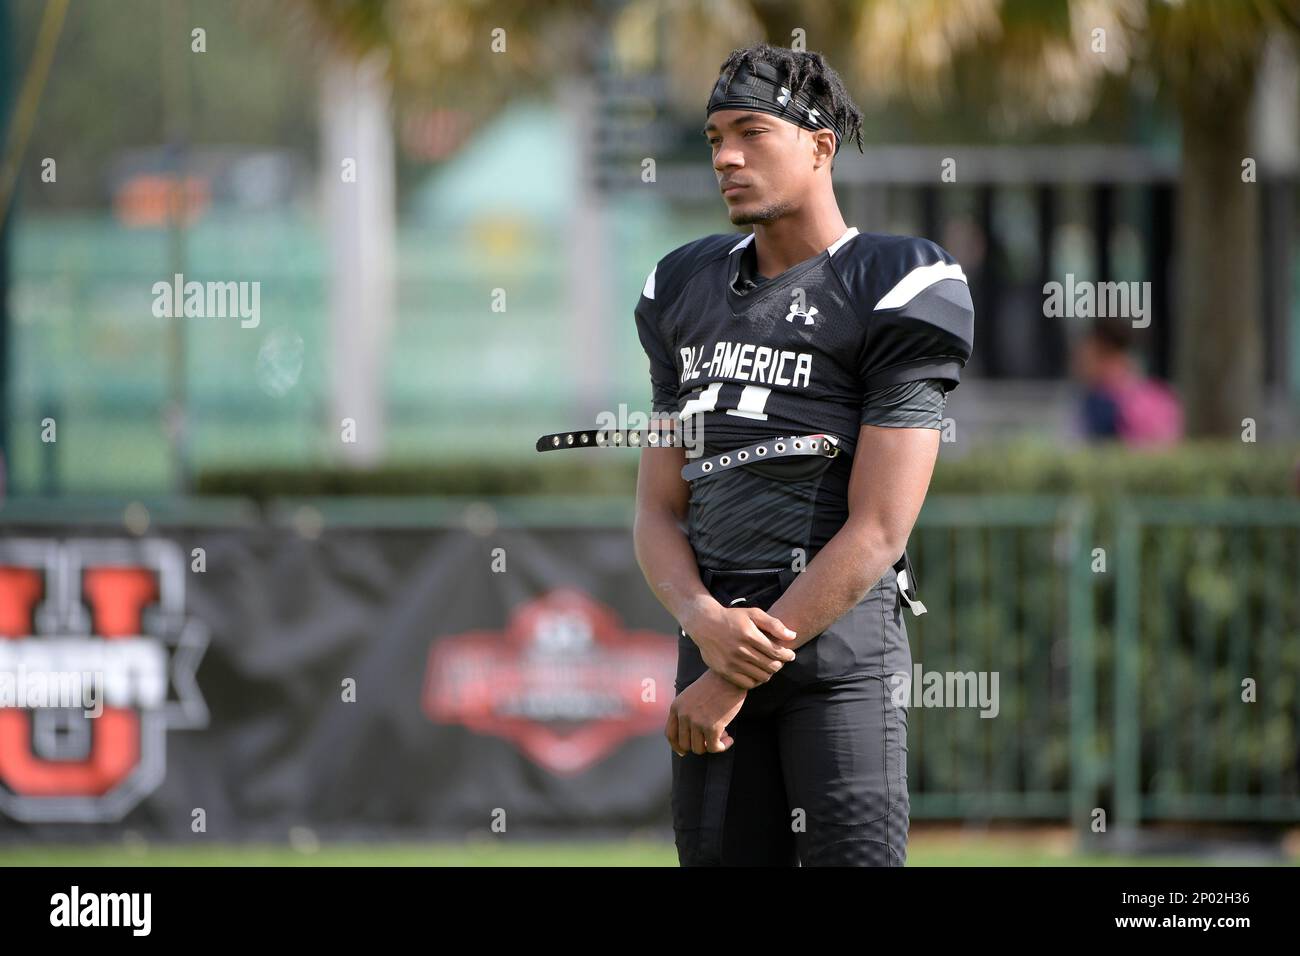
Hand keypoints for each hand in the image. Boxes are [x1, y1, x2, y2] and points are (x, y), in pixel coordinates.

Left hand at [665, 670, 747, 755]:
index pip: (670, 734)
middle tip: (712, 738)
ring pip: (699, 749)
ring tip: (723, 735)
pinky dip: (722, 747)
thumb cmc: (714, 684)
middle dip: (699, 745)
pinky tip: (730, 739)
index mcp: (676, 707)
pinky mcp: (712, 726)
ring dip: (712, 745)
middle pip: (685, 744)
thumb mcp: (691, 696)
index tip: (684, 752)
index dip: (677, 746)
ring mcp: (696, 721)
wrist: (730, 676)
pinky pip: (714, 747)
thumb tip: (690, 738)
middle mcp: (683, 715)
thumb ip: (686, 713)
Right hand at [681, 600, 796, 689]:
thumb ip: (774, 624)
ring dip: (769, 672)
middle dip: (780, 664)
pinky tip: (757, 672)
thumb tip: (793, 636)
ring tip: (769, 666)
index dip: (787, 655)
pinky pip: (747, 683)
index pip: (777, 652)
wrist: (704, 624)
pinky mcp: (724, 671)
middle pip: (771, 666)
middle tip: (780, 660)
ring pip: (761, 676)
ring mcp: (731, 662)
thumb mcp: (753, 614)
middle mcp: (740, 650)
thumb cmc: (733, 618)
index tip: (790, 655)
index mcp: (749, 635)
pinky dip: (756, 680)